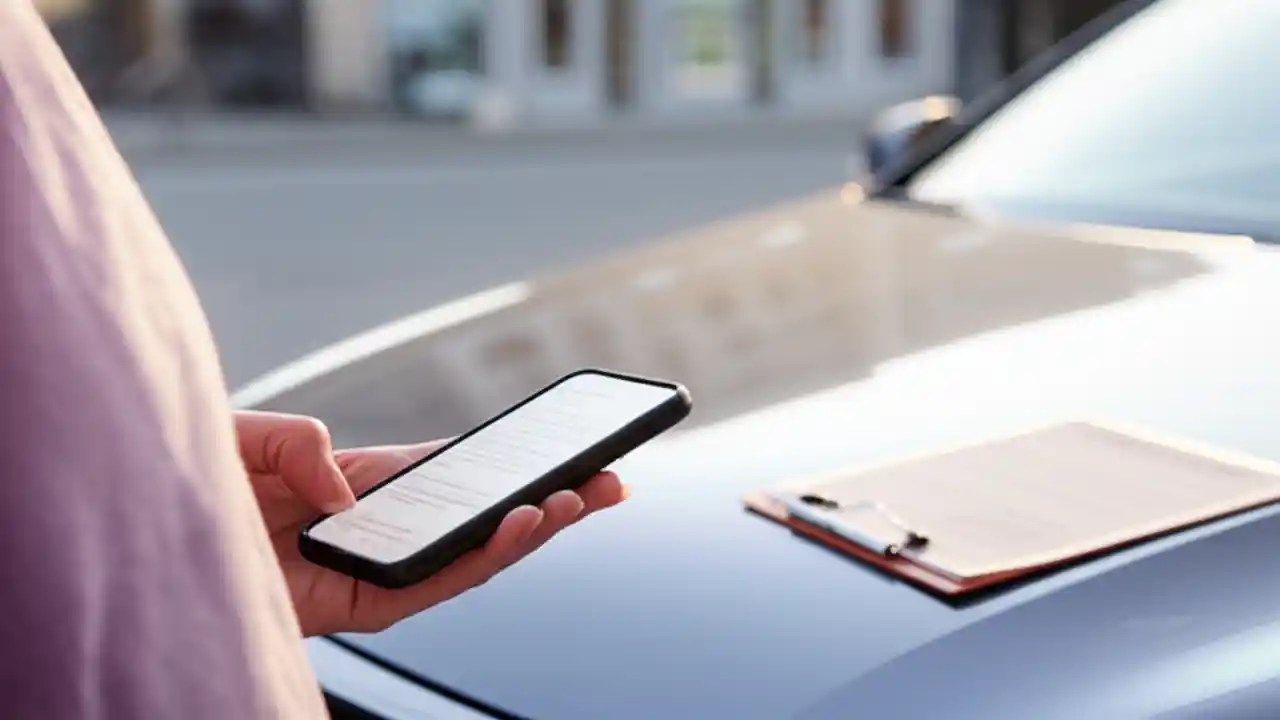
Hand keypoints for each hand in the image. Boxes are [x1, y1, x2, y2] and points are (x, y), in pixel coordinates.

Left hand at [235, 411, 626, 635]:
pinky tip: (515, 528)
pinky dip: (478, 559)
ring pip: (473, 555)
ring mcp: (378, 569)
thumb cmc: (196, 481)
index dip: (517, 463)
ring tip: (577, 500)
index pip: (462, 473)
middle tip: (612, 477)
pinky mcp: (358, 606)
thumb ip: (299, 441)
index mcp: (371, 483)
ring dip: (531, 530)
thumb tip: (348, 492)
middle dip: (552, 500)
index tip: (573, 446)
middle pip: (485, 517)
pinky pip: (432, 586)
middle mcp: (386, 529)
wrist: (147, 537)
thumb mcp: (247, 437)